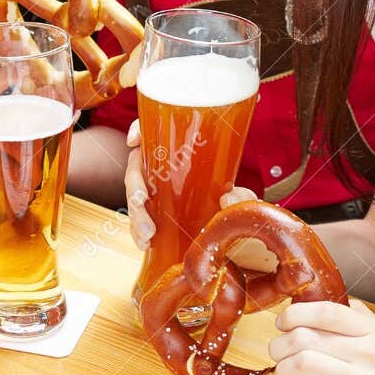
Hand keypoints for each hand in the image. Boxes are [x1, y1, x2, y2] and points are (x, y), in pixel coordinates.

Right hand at [123, 120, 257, 250]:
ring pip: (134, 194)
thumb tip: (227, 198)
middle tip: (141, 202)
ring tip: (146, 235)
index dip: (138, 130)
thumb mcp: (241, 197)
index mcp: (179, 151)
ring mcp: (155, 189)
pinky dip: (136, 230)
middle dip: (134, 184)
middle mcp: (163, 166)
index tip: (133, 141)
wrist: (233, 232)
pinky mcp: (153, 213)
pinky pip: (137, 218)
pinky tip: (144, 243)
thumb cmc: (232, 203)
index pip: (153, 131)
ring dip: (135, 213)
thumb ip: (241, 196)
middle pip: (137, 166)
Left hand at [270, 299, 374, 374]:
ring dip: (285, 372)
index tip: (283, 324)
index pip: (325, 310)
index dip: (294, 314)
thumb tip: (341, 302)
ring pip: (306, 363)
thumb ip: (368, 323)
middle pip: (306, 336)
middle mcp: (373, 353)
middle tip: (279, 357)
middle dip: (280, 346)